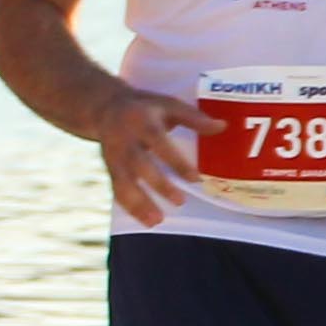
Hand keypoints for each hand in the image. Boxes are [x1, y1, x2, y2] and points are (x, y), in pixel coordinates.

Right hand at [89, 86, 208, 225]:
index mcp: (142, 121)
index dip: (175, 161)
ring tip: (157, 221)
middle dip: (158, 184)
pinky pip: (117, 189)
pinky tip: (146, 221)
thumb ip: (193, 117)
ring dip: (139, 202)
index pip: (159, 142)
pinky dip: (130, 207)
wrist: (103, 107)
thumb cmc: (145, 107)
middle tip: (180, 201)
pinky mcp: (109, 167)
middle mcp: (125, 139)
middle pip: (139, 164)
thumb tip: (222, 127)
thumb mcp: (168, 104)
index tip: (195, 179)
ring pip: (123, 181)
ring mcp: (114, 155)